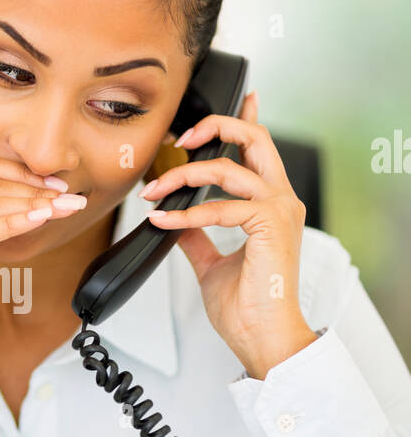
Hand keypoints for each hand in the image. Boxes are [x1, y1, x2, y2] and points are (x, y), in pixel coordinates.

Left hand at [140, 90, 318, 378]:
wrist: (264, 339)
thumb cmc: (248, 308)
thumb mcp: (212, 263)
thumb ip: (197, 236)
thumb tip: (174, 219)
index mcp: (272, 205)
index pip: (260, 148)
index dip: (248, 117)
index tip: (241, 96)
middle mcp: (280, 200)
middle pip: (254, 138)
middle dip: (214, 127)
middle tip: (178, 140)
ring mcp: (279, 211)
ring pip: (230, 168)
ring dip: (183, 177)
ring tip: (155, 192)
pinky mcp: (270, 227)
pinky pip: (220, 207)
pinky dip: (185, 214)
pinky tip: (163, 220)